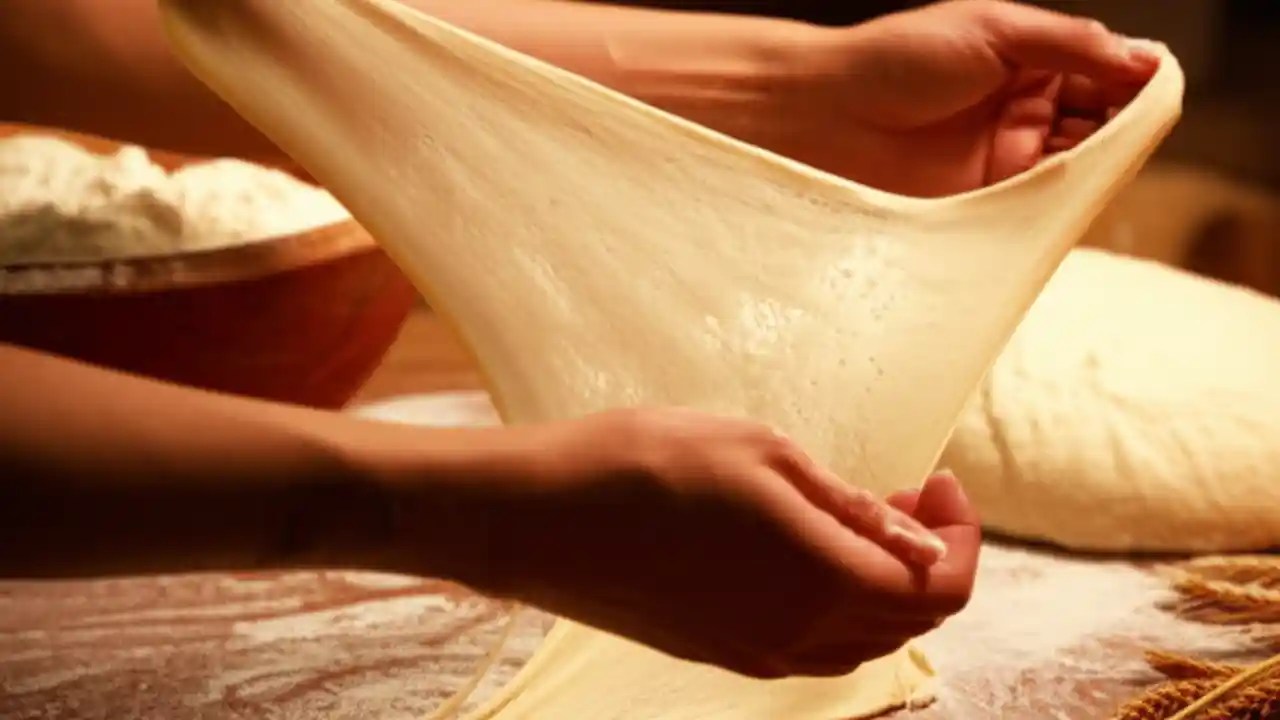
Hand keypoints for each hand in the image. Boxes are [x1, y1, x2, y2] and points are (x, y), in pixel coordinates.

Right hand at [480, 407, 980, 678]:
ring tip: (859, 520)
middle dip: (930, 557)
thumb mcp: (761, 454)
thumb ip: (850, 507)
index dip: (962, 537)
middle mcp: (796, 632)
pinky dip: (841, 610)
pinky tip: (810, 557)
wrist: (538, 516)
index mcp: (819, 577)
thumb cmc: (644, 464)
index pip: (940, 586)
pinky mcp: (719, 652)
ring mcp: (756, 651)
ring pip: (864, 641)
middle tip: (904, 494)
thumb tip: (924, 542)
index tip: (939, 482)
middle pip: (910, 619)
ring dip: (886, 586)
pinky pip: (815, 649)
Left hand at [713, 0, 1160, 196]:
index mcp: (1025, 60)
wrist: (821, 114)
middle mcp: (1019, 111)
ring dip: (1100, 164)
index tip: (1157, 88)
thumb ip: (1069, 43)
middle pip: (1099, 123)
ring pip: (1075, 167)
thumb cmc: (893, 60)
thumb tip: (1143, 59)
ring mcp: (1002, 158)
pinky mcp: (981, 203)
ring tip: (1111, 157)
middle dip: (1124, 125)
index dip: (1133, 79)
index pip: (1102, 71)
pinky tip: (1078, 193)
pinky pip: (1038, 207)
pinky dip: (1064, 202)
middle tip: (1140, 127)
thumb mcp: (993, 29)